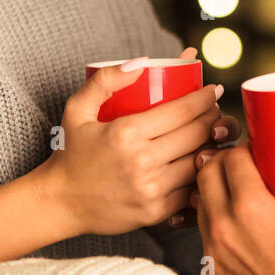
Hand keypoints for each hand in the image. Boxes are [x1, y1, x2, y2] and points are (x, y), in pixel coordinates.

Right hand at [42, 51, 223, 236]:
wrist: (61, 202)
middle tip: (214, 108)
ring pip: (199, 161)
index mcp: (126, 133)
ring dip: (211, 144)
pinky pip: (191, 190)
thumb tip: (142, 62)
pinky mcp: (155, 212)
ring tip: (213, 132)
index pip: (182, 110)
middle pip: (197, 134)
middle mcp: (142, 162)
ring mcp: (151, 190)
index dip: (204, 97)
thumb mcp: (77, 108)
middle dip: (213, 116)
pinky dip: (200, 174)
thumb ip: (105, 80)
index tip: (212, 89)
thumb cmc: (71, 152)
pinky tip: (202, 162)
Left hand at [191, 133, 274, 274]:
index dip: (244, 151)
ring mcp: (212, 253)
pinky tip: (237, 227)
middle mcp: (223, 229)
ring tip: (240, 193)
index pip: (232, 159)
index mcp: (251, 210)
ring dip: (216, 193)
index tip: (258, 154)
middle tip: (245, 166)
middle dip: (224, 164)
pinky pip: (203, 237)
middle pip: (208, 175)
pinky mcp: (210, 273)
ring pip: (201, 205)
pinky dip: (216, 226)